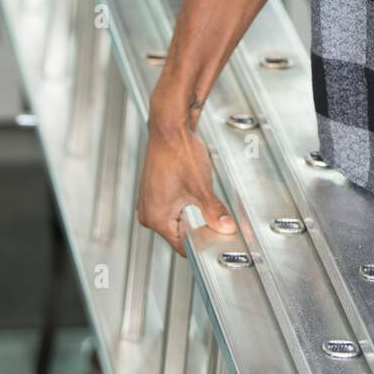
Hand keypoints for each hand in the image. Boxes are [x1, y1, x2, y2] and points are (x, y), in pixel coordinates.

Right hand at [137, 122, 236, 257]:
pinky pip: (171, 207)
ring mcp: (148, 201)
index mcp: (156, 218)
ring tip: (204, 200)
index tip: (217, 238)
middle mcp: (148, 212)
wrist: (170, 127)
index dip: (202, 242)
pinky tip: (194, 193)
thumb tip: (225, 228)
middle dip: (198, 228)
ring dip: (191, 215)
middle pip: (179, 233)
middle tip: (216, 219)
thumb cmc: (179, 153)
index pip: (182, 246)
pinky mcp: (152, 190)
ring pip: (175, 219)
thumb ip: (214, 213)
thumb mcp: (202, 188)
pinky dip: (184, 204)